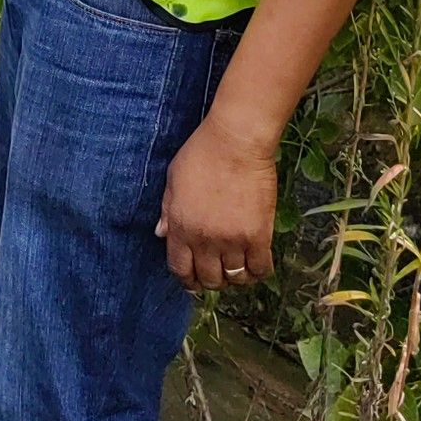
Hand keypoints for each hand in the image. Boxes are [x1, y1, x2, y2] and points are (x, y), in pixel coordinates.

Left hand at [156, 110, 276, 292]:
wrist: (236, 141)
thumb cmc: (202, 153)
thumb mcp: (174, 178)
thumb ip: (167, 209)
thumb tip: (161, 234)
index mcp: (180, 226)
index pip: (180, 269)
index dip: (186, 279)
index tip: (193, 278)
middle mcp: (204, 239)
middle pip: (209, 279)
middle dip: (211, 279)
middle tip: (217, 269)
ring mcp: (232, 240)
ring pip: (234, 278)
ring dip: (234, 275)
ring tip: (236, 263)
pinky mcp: (258, 237)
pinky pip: (260, 270)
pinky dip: (257, 270)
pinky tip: (256, 260)